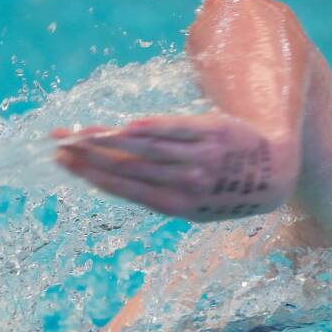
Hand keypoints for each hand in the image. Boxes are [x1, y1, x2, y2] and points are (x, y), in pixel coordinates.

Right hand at [53, 113, 297, 221]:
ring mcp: (200, 158)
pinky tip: (122, 126)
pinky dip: (147, 129)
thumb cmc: (226, 187)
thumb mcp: (194, 203)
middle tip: (57, 143)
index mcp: (178, 205)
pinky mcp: (213, 133)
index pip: (125, 187)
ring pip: (146, 147)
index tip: (62, 161)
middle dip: (89, 155)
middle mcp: (187, 183)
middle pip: (129, 166)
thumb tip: (111, 178)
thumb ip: (157, 192)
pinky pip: (174, 130)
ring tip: (79, 131)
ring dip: (108, 140)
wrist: (274, 171)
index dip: (91, 175)